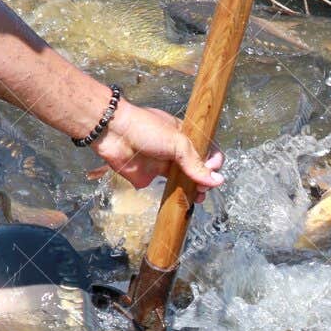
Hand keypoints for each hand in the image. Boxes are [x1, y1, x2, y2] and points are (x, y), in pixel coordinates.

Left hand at [88, 101, 224, 192]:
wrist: (113, 133)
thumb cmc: (146, 129)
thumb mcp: (177, 142)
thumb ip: (195, 164)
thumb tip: (217, 181)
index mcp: (184, 135)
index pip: (207, 149)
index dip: (213, 160)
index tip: (213, 168)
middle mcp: (175, 150)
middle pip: (198, 167)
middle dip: (206, 178)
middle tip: (205, 186)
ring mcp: (163, 164)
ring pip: (185, 180)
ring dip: (195, 189)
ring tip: (199, 196)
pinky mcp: (151, 177)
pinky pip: (168, 189)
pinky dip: (179, 196)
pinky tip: (185, 201)